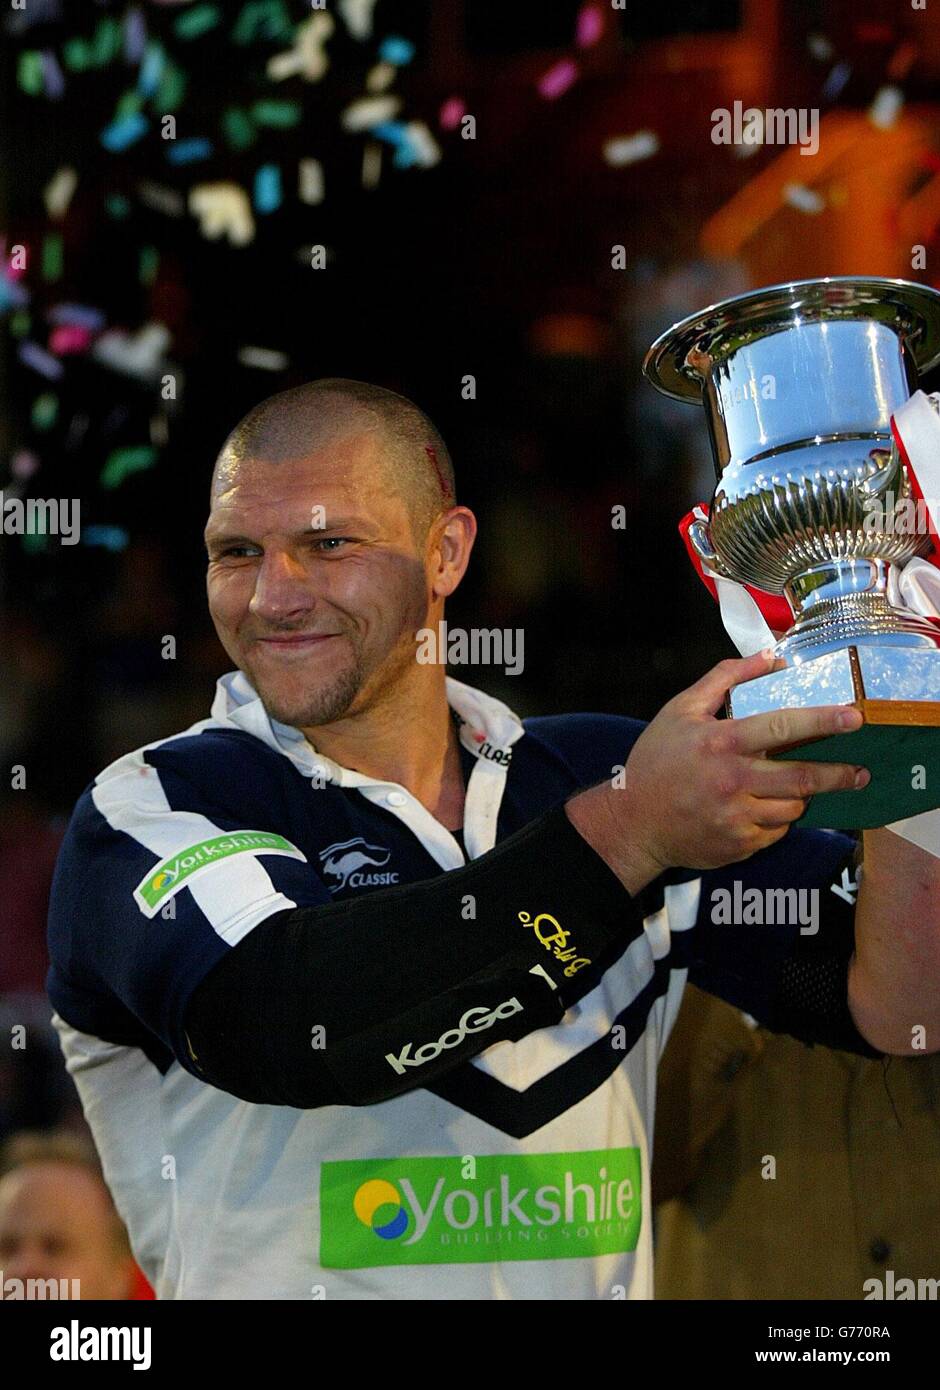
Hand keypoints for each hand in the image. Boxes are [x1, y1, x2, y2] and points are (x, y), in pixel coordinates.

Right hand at [617, 650, 868, 871]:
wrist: (633, 822)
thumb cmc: (657, 761)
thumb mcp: (681, 710)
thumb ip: (725, 678)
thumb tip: (768, 656)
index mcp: (721, 742)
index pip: (782, 727)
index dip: (822, 721)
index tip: (853, 718)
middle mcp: (732, 781)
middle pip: (802, 777)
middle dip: (838, 774)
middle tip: (860, 770)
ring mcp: (737, 817)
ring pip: (793, 807)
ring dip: (801, 796)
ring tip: (796, 787)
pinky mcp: (739, 845)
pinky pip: (776, 831)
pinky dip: (778, 819)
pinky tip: (763, 808)